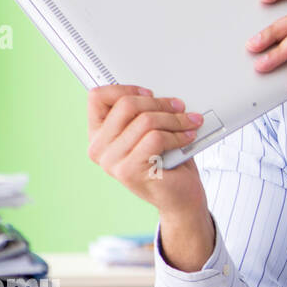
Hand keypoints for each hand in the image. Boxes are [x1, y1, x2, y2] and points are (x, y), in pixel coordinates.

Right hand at [86, 84, 207, 211]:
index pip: (97, 97)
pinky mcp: (128, 171)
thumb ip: (141, 113)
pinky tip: (186, 137)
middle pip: (126, 105)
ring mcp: (111, 161)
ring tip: (189, 122)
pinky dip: (177, 134)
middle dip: (160, 103)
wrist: (179, 196)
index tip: (150, 94)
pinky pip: (156, 138)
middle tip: (179, 107)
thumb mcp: (148, 132)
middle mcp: (99, 148)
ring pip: (146, 120)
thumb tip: (155, 91)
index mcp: (98, 134)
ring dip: (175, 119)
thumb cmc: (166, 162)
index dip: (126, 89)